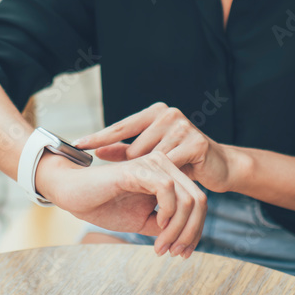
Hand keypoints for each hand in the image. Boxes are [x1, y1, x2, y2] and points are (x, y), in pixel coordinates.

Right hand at [36, 151, 206, 258]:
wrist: (73, 194)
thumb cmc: (104, 205)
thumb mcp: (142, 221)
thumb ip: (165, 225)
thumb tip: (187, 238)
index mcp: (167, 175)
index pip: (197, 201)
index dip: (196, 230)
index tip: (183, 253)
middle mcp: (164, 165)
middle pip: (199, 199)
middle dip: (191, 232)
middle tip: (176, 253)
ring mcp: (152, 164)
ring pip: (187, 198)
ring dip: (178, 229)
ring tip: (161, 246)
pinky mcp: (138, 169)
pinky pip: (168, 190)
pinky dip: (168, 214)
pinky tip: (157, 225)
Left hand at [74, 102, 232, 192]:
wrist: (219, 166)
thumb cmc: (181, 159)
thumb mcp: (151, 154)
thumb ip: (125, 151)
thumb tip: (97, 151)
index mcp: (154, 112)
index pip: (120, 127)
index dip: (98, 137)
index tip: (76, 145)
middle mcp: (167, 114)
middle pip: (135, 149)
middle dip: (136, 169)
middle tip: (146, 178)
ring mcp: (183, 126)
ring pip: (151, 160)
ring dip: (153, 175)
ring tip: (164, 178)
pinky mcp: (196, 142)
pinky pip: (169, 166)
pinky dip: (167, 178)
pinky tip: (173, 182)